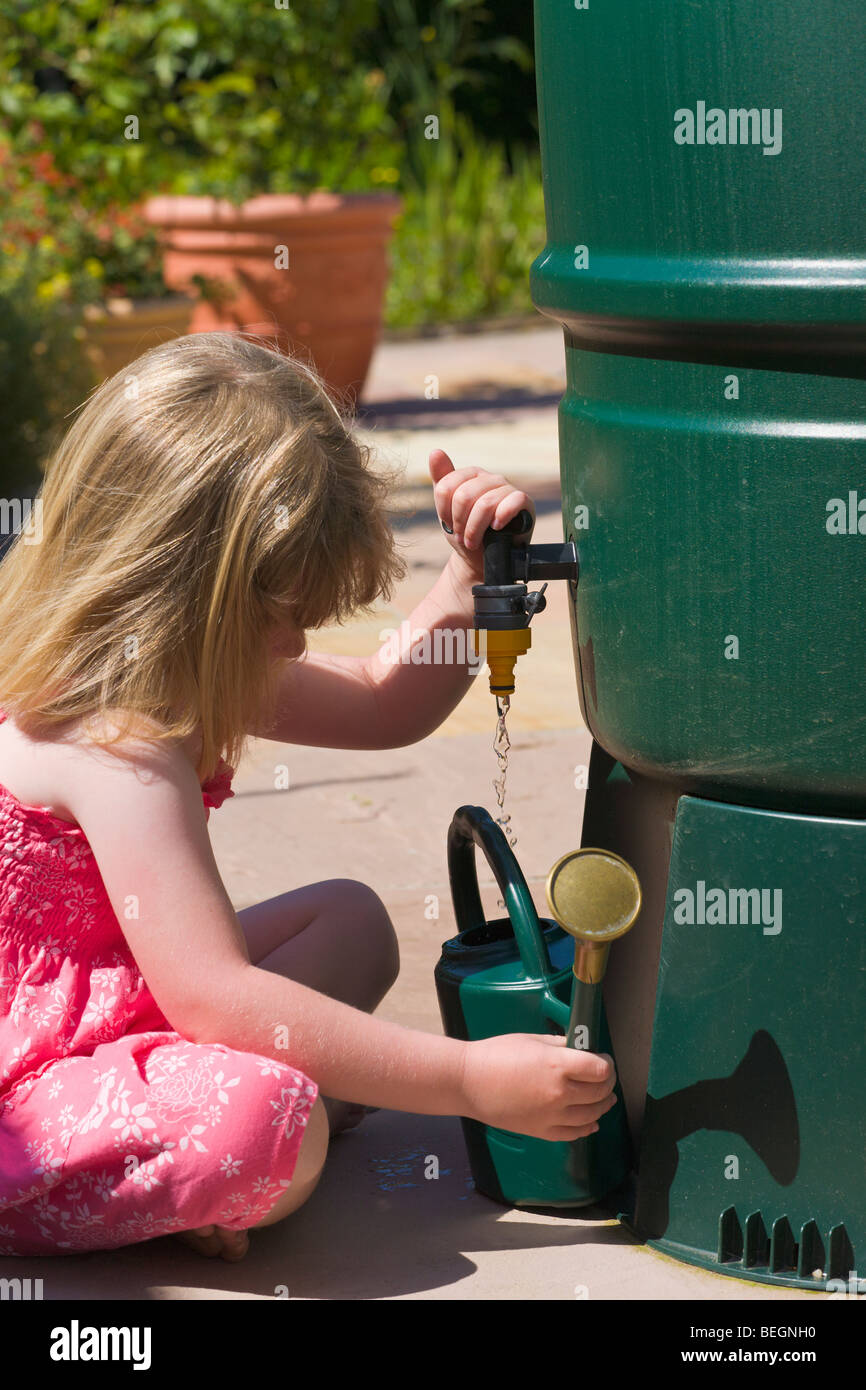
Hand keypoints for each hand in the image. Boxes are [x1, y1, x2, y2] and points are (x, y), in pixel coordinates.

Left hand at [429, 449, 534, 582]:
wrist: (482, 556)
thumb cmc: (465, 530)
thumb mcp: (446, 508)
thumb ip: (441, 481)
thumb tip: (435, 451)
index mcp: (471, 475)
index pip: (446, 487)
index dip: (444, 511)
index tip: (450, 523)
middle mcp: (491, 478)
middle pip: (463, 496)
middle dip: (459, 523)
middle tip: (462, 536)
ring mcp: (508, 488)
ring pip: (485, 504)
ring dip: (474, 529)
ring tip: (473, 541)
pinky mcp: (524, 502)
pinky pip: (512, 502)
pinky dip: (501, 517)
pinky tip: (496, 528)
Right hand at [460, 1033, 617, 1141]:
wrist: (468, 1082)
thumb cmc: (495, 1055)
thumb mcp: (532, 1040)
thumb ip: (561, 1045)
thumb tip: (581, 1048)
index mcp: (558, 1065)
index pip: (601, 1069)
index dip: (607, 1064)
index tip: (604, 1060)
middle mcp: (559, 1092)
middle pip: (600, 1092)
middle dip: (607, 1083)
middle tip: (606, 1077)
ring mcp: (551, 1115)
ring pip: (592, 1115)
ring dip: (602, 1106)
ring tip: (604, 1099)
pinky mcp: (542, 1131)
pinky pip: (574, 1133)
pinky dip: (587, 1127)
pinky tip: (590, 1121)